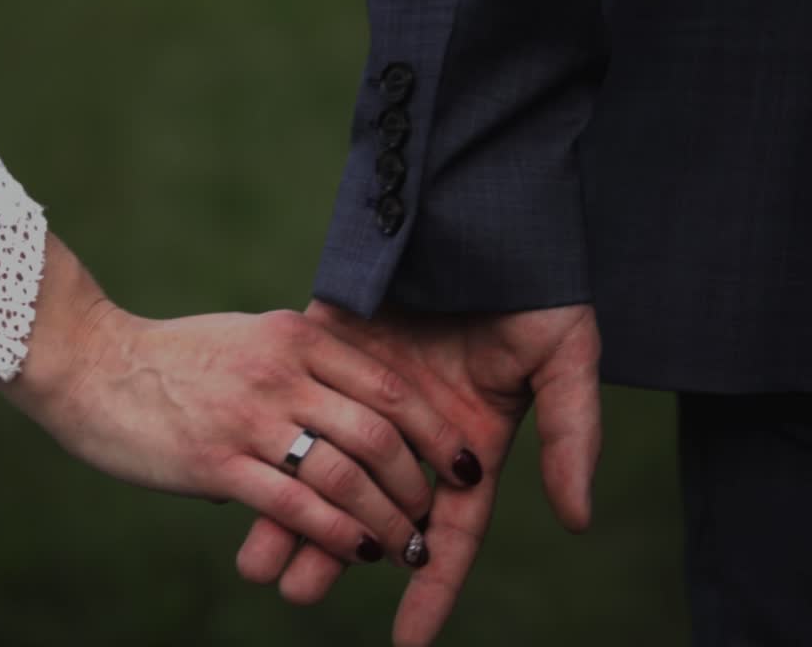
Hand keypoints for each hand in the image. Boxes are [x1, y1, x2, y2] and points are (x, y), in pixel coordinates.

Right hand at [0, 235, 484, 566]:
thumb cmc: (176, 357)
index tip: (464, 463)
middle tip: (434, 514)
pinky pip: (296, 505)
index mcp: (296, 335)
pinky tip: (358, 551)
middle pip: (378, 433)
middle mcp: (281, 371)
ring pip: (344, 475)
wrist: (92, 364)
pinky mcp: (216, 462)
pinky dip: (337, 534)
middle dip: (417, 483)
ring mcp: (249, 416)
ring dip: (385, 519)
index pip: (389, 386)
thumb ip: (304, 366)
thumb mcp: (251, 338)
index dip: (435, 432)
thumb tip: (354, 413)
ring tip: (406, 547)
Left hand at [236, 299, 601, 645]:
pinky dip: (267, 440)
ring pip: (324, 468)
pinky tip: (235, 477)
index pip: (447, 533)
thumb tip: (576, 520)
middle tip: (296, 595)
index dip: (431, 589)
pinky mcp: (327, 346)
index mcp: (465, 443)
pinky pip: (293, 405)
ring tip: (257, 565)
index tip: (406, 645)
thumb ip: (569, 437)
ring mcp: (364, 390)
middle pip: (371, 512)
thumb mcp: (566, 360)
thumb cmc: (538, 283)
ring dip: (291, 514)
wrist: (480, 208)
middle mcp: (409, 429)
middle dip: (336, 556)